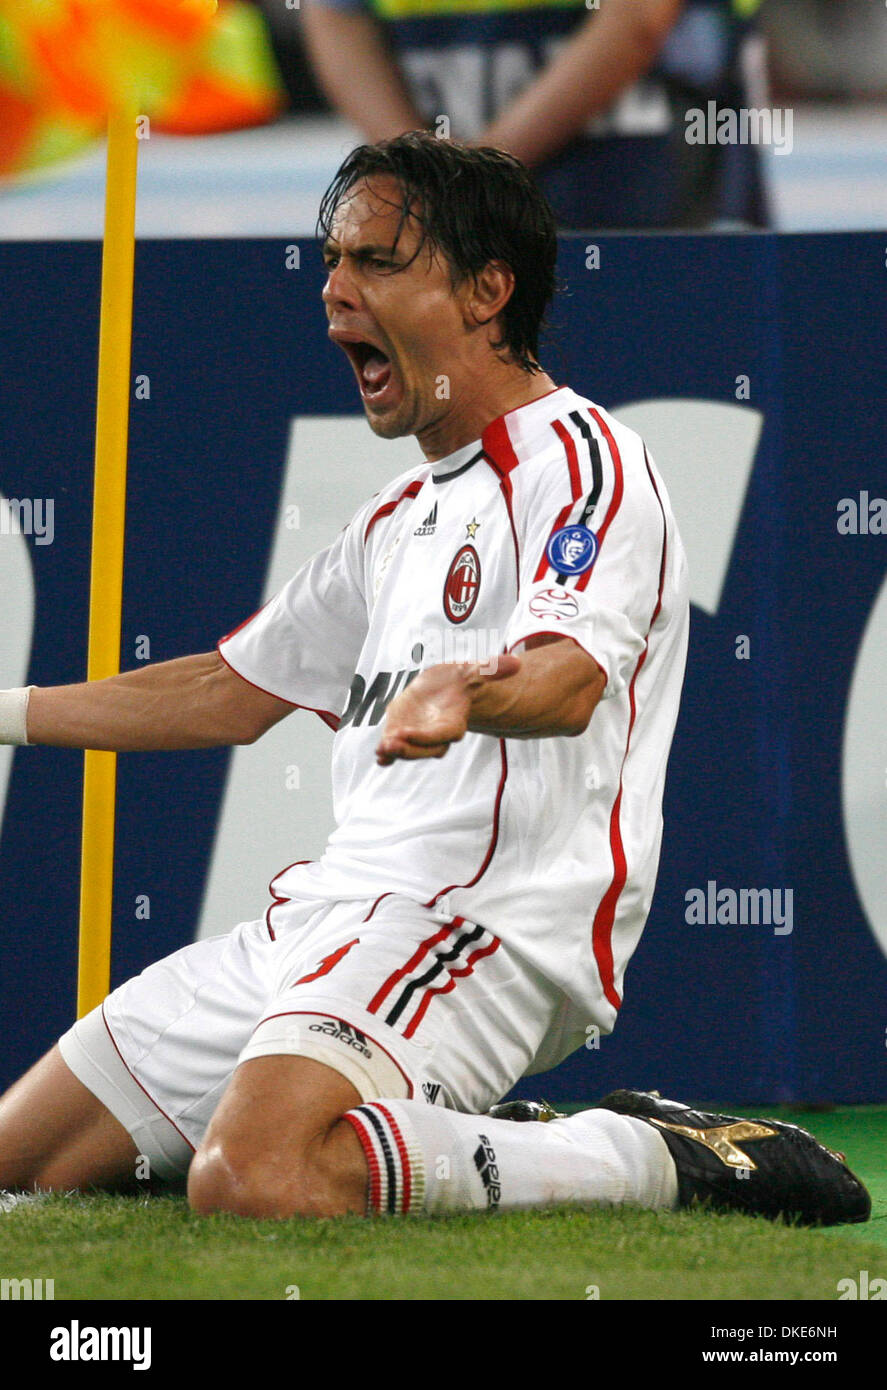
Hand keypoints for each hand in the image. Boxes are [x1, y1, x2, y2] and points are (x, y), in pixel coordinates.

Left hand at [376, 655, 519, 765]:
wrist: (446, 687)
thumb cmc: (462, 681)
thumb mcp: (475, 672)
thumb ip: (493, 669)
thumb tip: (517, 663)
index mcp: (453, 723)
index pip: (442, 734)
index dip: (426, 736)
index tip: (406, 734)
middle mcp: (435, 734)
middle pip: (423, 748)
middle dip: (408, 749)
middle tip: (390, 744)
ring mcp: (417, 735)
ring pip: (407, 750)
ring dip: (394, 752)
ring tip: (382, 750)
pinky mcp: (402, 732)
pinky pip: (395, 749)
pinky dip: (387, 755)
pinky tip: (379, 756)